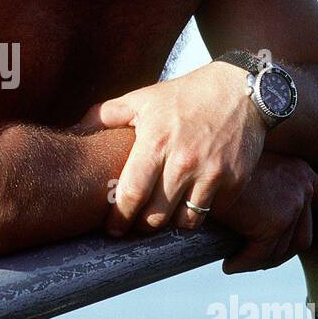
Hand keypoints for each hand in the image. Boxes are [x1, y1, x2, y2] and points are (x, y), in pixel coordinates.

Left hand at [73, 62, 267, 235]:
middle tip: (136, 225)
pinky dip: (200, 211)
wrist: (242, 90)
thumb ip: (106, 114)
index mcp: (156, 141)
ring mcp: (212, 172)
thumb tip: (75, 129)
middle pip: (156, 216)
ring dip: (171, 223)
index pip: (131, 193)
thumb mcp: (143, 98)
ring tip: (164, 215)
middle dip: (142, 226)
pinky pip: (212, 211)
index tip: (112, 229)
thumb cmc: (185, 95)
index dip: (119, 218)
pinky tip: (191, 201)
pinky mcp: (235, 180)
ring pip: (184, 221)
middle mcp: (184, 160)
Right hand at [210, 150, 317, 273]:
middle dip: (283, 253)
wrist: (201, 166)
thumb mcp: (254, 171)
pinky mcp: (273, 223)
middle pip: (305, 236)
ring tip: (239, 260)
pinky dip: (244, 264)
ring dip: (260, 260)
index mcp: (301, 171)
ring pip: (282, 251)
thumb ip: (271, 188)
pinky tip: (230, 263)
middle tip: (260, 259)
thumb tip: (268, 219)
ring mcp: (291, 205)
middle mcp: (302, 186)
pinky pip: (261, 255)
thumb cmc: (219, 166)